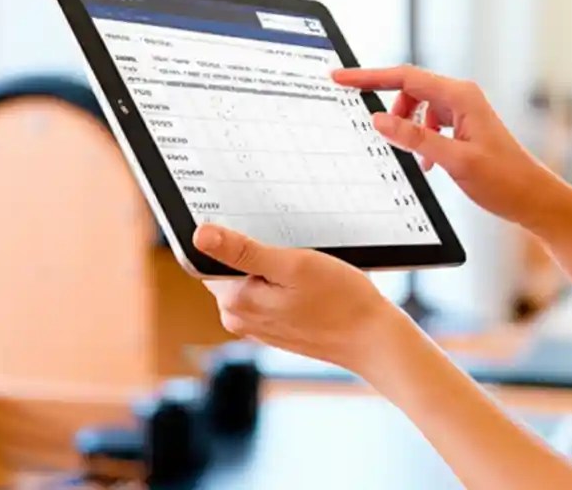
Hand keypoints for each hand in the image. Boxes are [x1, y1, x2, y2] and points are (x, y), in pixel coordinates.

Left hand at [194, 225, 406, 373]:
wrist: (370, 337)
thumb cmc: (340, 300)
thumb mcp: (292, 265)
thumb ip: (243, 251)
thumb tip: (200, 235)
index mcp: (234, 302)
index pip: (212, 257)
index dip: (236, 239)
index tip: (266, 236)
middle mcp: (238, 318)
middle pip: (231, 267)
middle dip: (257, 254)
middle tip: (292, 252)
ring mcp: (256, 326)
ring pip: (252, 279)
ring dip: (273, 267)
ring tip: (304, 269)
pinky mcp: (274, 328)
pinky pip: (268, 294)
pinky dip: (283, 283)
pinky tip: (308, 284)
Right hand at [332, 65, 558, 226]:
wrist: (532, 198)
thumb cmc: (505, 179)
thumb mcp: (454, 160)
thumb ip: (414, 138)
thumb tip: (379, 120)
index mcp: (461, 96)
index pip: (405, 77)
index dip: (369, 77)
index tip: (342, 77)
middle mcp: (462, 98)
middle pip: (409, 90)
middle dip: (390, 110)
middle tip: (372, 129)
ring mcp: (462, 112)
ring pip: (418, 109)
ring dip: (408, 130)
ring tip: (418, 158)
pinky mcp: (462, 128)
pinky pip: (429, 126)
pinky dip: (421, 141)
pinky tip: (428, 163)